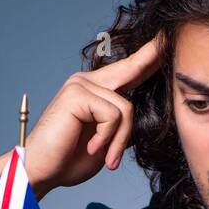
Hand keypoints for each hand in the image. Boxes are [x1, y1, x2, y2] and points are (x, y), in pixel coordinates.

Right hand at [24, 31, 164, 197]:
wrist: (42, 171)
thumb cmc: (69, 160)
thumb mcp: (106, 141)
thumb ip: (122, 124)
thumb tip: (146, 115)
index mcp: (94, 90)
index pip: (127, 70)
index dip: (148, 57)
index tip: (165, 42)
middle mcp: (86, 81)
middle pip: (131, 69)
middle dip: (151, 56)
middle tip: (167, 36)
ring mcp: (80, 85)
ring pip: (125, 108)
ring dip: (120, 139)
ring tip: (108, 158)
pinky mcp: (77, 94)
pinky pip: (112, 115)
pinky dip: (108, 137)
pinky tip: (93, 149)